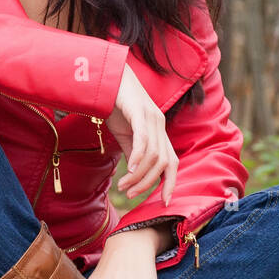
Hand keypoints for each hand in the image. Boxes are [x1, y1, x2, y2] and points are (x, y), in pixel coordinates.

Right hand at [106, 63, 177, 204]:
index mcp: (158, 131)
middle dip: (149, 183)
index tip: (165, 202)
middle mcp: (160, 125)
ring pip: (154, 155)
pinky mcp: (140, 112)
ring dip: (139, 175)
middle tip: (130, 194)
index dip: (171, 183)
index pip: (172, 162)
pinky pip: (143, 139)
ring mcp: (152, 118)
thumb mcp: (123, 132)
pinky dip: (138, 157)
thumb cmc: (114, 104)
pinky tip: (129, 168)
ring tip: (123, 185)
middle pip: (164, 163)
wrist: (106, 76)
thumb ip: (131, 150)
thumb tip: (134, 172)